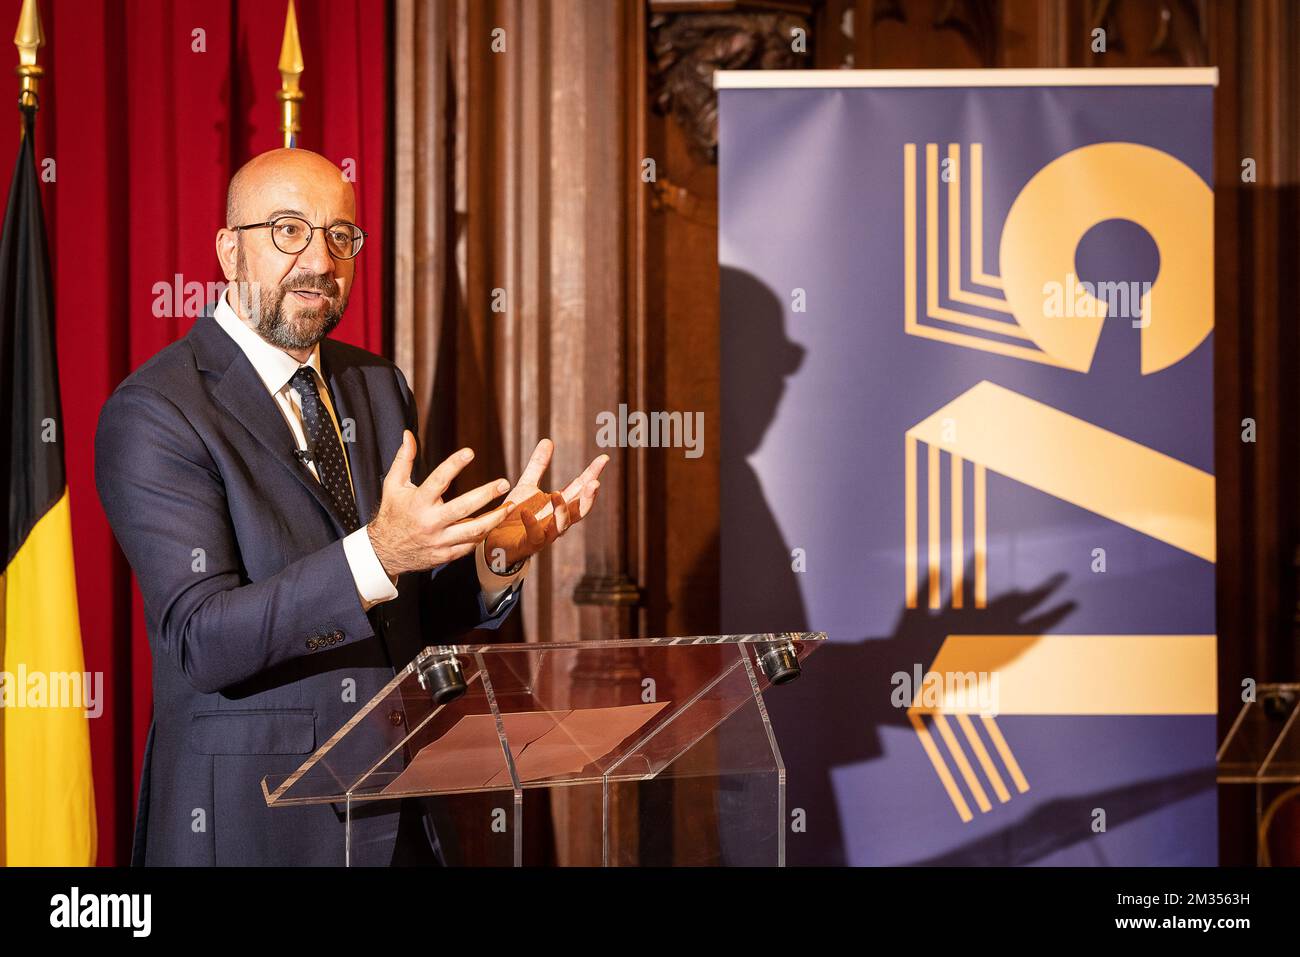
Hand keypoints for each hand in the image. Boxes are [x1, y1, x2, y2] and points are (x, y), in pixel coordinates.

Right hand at [367, 430, 511, 576]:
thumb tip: (409, 434)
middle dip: (486, 495)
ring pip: (473, 531)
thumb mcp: (393, 486)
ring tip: (511, 506)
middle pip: (463, 508)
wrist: (385, 552)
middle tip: (504, 482)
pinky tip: (496, 522)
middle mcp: (430, 522)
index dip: (454, 465)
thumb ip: (404, 459)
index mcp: (418, 502)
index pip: (438, 480)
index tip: (470, 452)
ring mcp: (439, 541)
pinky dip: (484, 534)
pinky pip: (469, 545)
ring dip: (495, 518)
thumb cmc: (392, 514)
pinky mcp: (445, 555)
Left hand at [484, 439, 607, 570]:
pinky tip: (526, 512)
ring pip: (562, 525)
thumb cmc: (515, 515)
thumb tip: (548, 440)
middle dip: (588, 497)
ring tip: (556, 493)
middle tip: (595, 482)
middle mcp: (557, 521)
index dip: (592, 474)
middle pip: (579, 510)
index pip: (580, 488)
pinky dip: (531, 524)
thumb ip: (538, 466)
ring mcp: (546, 534)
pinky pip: (534, 536)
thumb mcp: (527, 486)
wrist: (496, 541)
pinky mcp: (529, 544)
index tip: (603, 459)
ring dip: (562, 511)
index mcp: (559, 506)